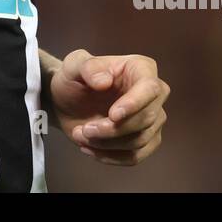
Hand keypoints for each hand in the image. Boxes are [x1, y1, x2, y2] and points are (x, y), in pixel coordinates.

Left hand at [48, 50, 168, 165]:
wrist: (67, 102)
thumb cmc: (74, 79)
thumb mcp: (73, 65)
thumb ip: (87, 67)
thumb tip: (104, 82)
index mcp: (141, 68)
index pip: (150, 88)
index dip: (134, 104)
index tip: (113, 115)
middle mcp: (153, 94)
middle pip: (146, 119)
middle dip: (113, 129)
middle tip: (85, 129)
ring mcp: (152, 119)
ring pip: (140, 141)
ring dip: (107, 144)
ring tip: (81, 135)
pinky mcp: (145, 141)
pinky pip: (135, 156)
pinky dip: (110, 156)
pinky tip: (89, 148)